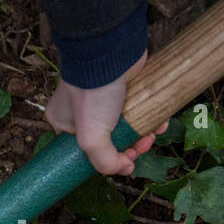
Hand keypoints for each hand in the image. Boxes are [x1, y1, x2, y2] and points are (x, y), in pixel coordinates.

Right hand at [45, 52, 167, 174]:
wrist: (111, 54)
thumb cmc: (93, 95)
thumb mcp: (91, 139)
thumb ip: (104, 161)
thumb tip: (125, 170)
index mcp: (64, 123)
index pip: (86, 151)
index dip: (108, 159)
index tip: (125, 160)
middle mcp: (82, 111)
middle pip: (109, 139)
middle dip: (129, 147)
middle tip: (142, 147)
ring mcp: (104, 98)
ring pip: (127, 125)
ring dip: (143, 134)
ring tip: (153, 135)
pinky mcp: (125, 86)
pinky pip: (139, 108)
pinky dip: (151, 117)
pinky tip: (160, 122)